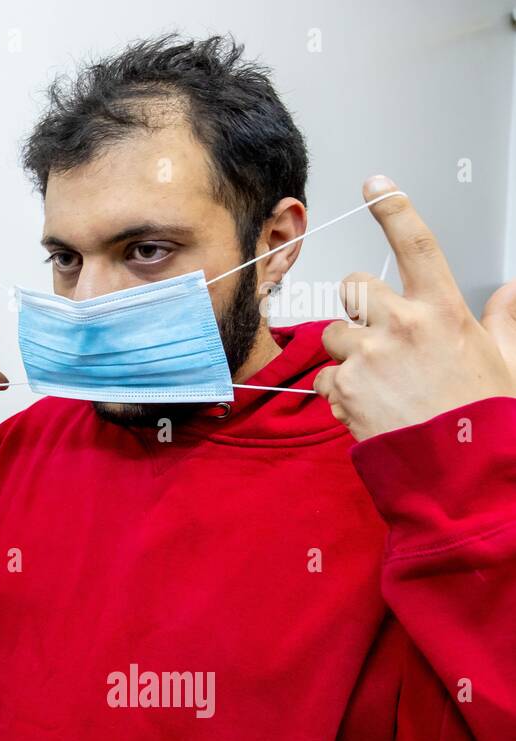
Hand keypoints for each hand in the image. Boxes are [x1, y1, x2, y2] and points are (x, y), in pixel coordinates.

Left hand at [315, 176, 515, 440]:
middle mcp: (402, 325)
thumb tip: (510, 292)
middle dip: (358, 307)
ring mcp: (368, 356)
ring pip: (332, 334)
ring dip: (346, 353)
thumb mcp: (507, 362)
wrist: (459, 473)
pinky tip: (369, 408)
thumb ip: (503, 321)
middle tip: (377, 336)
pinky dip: (339, 392)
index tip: (376, 185)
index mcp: (443, 311)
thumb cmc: (485, 418)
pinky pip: (325, 378)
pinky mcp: (342, 388)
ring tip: (378, 382)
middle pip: (353, 287)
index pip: (417, 245)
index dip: (394, 209)